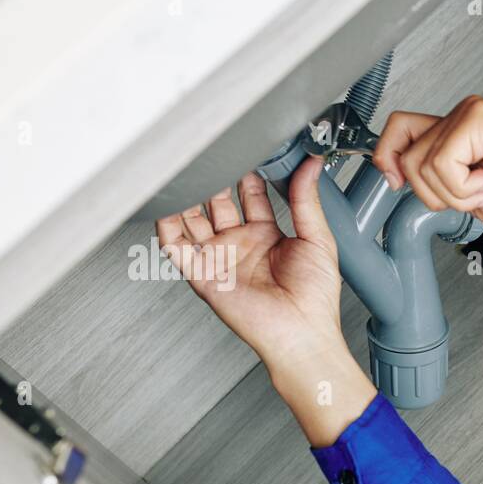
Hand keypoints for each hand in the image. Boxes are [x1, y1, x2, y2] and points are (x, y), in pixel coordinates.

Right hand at [155, 157, 375, 445]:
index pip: (250, 194)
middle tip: (215, 152)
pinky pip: (175, 246)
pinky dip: (165, 223)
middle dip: (214, 178)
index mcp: (268, 237)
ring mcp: (219, 259)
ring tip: (190, 168)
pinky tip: (166, 201)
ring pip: (192, 218)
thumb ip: (307, 200)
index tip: (249, 149)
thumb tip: (311, 165)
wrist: (303, 334)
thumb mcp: (317, 239)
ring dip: (188, 194)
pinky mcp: (202, 274)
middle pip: (216, 202)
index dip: (247, 173)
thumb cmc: (315, 300)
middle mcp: (240, 245)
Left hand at [371, 95, 482, 232]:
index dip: (386, 158)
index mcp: (455, 132)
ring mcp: (469, 113)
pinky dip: (465, 187)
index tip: (396, 184)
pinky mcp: (480, 118)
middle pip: (406, 157)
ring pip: (422, 164)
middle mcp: (459, 117)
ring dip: (455, 194)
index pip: (397, 131)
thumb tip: (399, 179)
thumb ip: (437, 184)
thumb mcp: (470, 197)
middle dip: (434, 194)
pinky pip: (444, 162)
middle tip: (473, 196)